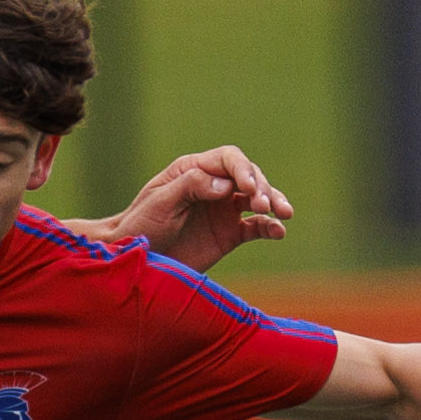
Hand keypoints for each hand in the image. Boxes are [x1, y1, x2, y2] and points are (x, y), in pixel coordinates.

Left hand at [110, 146, 291, 272]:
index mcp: (194, 170)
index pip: (228, 159)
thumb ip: (190, 187)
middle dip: (261, 188)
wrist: (136, 259)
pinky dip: (270, 228)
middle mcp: (213, 186)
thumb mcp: (160, 203)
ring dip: (273, 203)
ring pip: (257, 200)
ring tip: (284, 214)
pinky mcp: (229, 234)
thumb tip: (225, 186)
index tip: (248, 188)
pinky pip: (256, 227)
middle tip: (263, 205)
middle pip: (248, 177)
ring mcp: (223, 210)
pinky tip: (279, 232)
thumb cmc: (142, 226)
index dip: (242, 170)